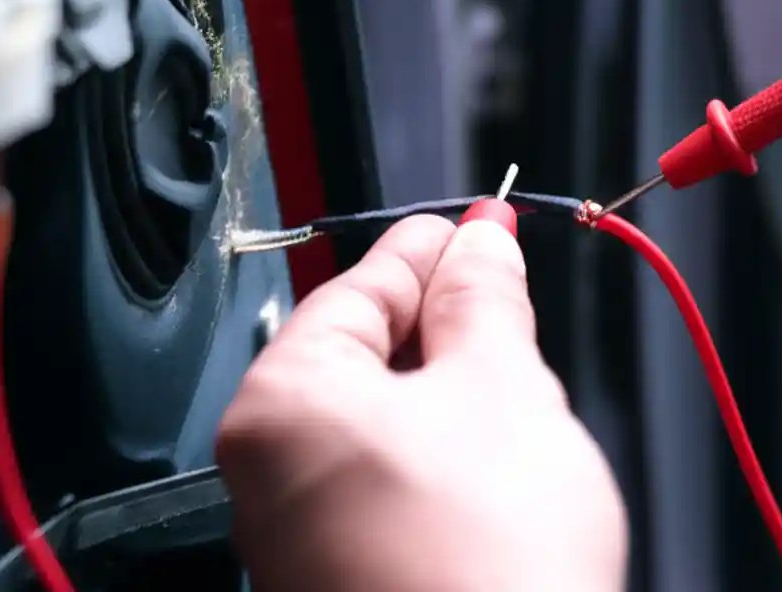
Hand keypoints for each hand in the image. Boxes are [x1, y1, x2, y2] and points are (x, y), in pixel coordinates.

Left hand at [217, 215, 626, 591]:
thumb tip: (482, 246)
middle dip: (440, 326)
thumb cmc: (486, 566)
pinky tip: (492, 470)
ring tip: (513, 388)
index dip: (426, 248)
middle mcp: (269, 471)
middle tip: (502, 296)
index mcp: (283, 405)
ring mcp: (299, 536)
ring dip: (446, 397)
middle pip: (362, 356)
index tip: (471, 226)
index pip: (357, 286)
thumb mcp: (503, 390)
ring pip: (378, 425)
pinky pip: (384, 487)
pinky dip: (437, 461)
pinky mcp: (341, 580)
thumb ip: (485, 302)